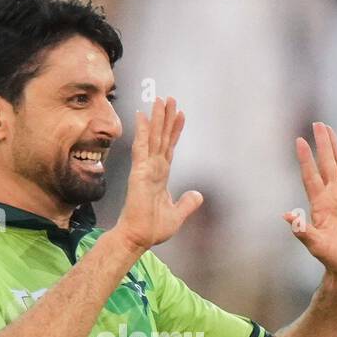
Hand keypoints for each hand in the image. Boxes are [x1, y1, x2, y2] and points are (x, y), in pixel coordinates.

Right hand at [113, 96, 202, 251]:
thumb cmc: (152, 228)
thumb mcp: (177, 214)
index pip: (169, 148)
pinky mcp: (139, 172)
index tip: (180, 114)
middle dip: (166, 117)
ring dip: (157, 118)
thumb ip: (187, 203)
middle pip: (161, 137)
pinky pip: (141, 148)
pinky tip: (142, 116)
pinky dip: (143, 131)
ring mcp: (145, 169)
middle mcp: (153, 169)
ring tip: (161, 99)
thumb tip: (198, 195)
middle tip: (170, 98)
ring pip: (153, 137)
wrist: (139, 237)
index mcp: (161, 176)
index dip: (175, 131)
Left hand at [284, 122, 336, 275]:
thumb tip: (288, 217)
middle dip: (321, 144)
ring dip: (334, 146)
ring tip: (329, 128)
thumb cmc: (332, 258)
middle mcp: (330, 195)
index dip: (306, 159)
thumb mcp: (316, 245)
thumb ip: (304, 231)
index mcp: (318, 204)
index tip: (300, 141)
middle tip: (317, 123)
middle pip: (325, 163)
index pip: (310, 175)